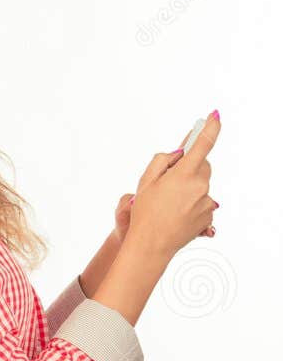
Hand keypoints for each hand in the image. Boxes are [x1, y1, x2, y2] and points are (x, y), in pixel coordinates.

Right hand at [128, 113, 220, 260]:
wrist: (152, 245)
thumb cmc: (145, 212)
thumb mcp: (146, 181)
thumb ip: (162, 161)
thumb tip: (178, 154)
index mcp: (184, 174)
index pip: (203, 144)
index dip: (210, 128)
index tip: (215, 116)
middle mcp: (200, 186)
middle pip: (202, 165)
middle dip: (190, 166)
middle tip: (170, 178)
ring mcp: (207, 202)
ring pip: (202, 185)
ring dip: (190, 187)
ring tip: (170, 203)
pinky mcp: (209, 216)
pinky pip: (204, 201)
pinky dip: (193, 203)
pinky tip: (177, 213)